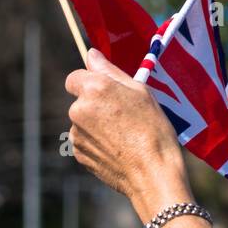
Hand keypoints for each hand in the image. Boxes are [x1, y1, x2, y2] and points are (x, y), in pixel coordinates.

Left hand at [65, 48, 191, 221]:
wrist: (151, 173)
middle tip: (124, 115)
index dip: (89, 81)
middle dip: (96, 104)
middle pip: (80, 101)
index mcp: (93, 89)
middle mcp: (78, 111)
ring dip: (96, 124)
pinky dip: (96, 142)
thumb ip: (109, 71)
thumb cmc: (152, 128)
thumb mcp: (139, 91)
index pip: (74, 77)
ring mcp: (76, 135)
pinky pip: (85, 141)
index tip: (106, 90)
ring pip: (83, 122)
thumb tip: (90, 54)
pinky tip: (117, 149)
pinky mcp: (77, 154)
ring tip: (123, 135)